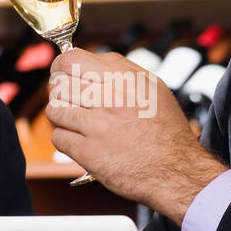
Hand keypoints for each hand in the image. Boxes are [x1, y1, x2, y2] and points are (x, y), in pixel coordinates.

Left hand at [45, 50, 226, 220]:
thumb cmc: (165, 131)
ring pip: (55, 110)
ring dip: (61, 117)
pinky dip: (65, 140)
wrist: (176, 171)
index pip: (71, 60)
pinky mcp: (89, 152)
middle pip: (59, 84)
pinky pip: (58, 137)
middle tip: (70, 103)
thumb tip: (87, 64)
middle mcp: (111, 97)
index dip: (61, 68)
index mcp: (124, 78)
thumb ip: (120, 72)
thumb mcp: (152, 88)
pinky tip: (80, 142)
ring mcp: (98, 125)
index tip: (62, 75)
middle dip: (60, 93)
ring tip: (74, 123)